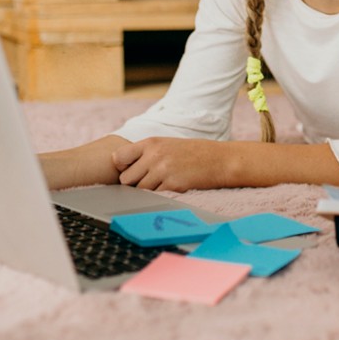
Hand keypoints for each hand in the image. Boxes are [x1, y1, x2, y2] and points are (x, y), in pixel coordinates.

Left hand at [113, 137, 230, 191]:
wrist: (219, 159)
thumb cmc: (193, 153)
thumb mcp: (167, 145)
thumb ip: (146, 153)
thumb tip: (124, 168)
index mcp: (151, 143)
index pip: (118, 157)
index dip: (123, 167)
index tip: (132, 170)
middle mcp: (154, 156)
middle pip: (126, 179)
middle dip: (135, 183)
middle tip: (150, 181)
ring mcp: (162, 170)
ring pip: (140, 190)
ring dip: (148, 191)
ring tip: (163, 184)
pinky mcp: (172, 185)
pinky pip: (155, 196)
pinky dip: (161, 195)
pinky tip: (173, 187)